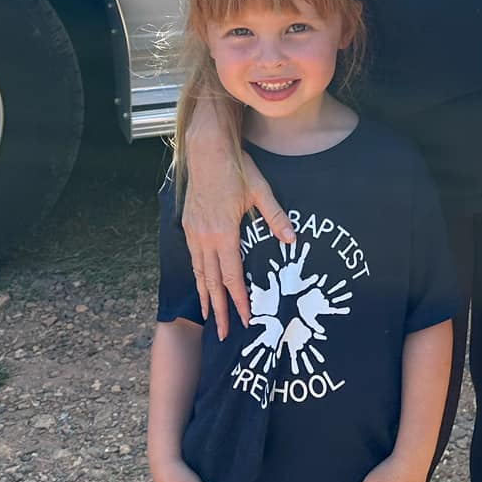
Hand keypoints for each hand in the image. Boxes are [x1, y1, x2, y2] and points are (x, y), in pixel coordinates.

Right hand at [182, 120, 293, 339]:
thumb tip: (292, 239)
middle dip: (219, 310)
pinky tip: (201, 280)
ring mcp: (194, 231)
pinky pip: (193, 257)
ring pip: (199, 271)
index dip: (239, 301)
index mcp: (224, 234)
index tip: (245, 320)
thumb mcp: (260, 191)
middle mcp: (205, 237)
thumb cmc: (236, 168)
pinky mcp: (188, 223)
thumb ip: (275, 218)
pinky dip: (197, 274)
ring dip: (204, 295)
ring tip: (208, 315)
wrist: (206, 149)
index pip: (232, 277)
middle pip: (212, 282)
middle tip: (223, 333)